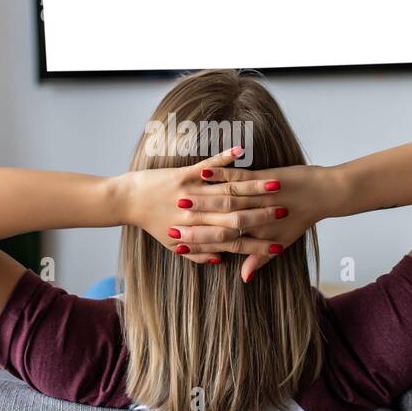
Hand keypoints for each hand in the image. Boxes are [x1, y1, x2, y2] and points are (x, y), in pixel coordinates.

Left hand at [118, 147, 284, 266]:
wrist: (127, 201)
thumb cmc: (152, 223)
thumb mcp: (174, 245)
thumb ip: (198, 255)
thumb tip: (221, 260)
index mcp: (195, 234)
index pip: (232, 242)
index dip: (255, 244)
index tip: (277, 244)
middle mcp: (195, 216)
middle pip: (235, 217)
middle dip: (262, 215)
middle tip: (284, 211)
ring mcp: (190, 193)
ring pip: (226, 190)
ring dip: (252, 186)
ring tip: (274, 183)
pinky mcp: (182, 175)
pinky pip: (207, 165)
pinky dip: (224, 158)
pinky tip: (241, 150)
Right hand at [164, 156, 339, 281]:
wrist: (326, 194)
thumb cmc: (303, 218)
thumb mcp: (282, 241)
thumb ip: (260, 259)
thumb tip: (244, 277)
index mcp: (257, 232)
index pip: (222, 241)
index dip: (198, 243)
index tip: (177, 244)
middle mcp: (255, 216)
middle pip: (217, 221)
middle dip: (192, 222)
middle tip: (170, 222)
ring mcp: (258, 196)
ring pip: (224, 198)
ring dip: (200, 198)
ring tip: (179, 197)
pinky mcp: (263, 178)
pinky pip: (237, 175)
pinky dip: (220, 173)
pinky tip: (204, 172)